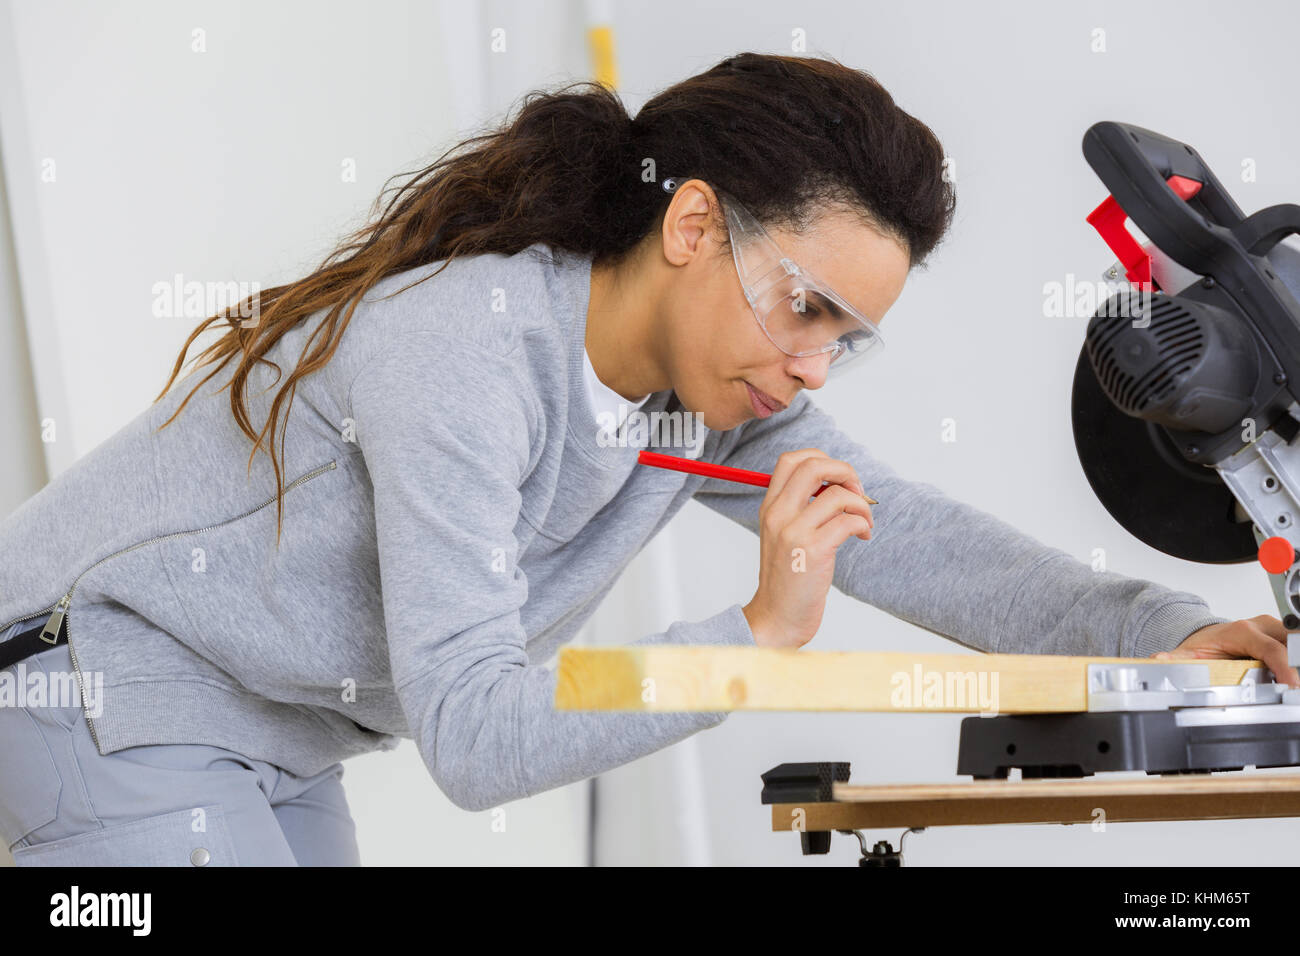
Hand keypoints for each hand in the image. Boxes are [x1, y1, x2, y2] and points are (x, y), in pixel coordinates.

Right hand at [742, 449, 872, 648]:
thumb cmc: (788, 578)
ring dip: (862, 505)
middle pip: (814, 466)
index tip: (838, 479)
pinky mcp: (813, 551)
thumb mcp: (782, 535)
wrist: (777, 617)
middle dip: (845, 472)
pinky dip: (863, 524)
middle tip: (858, 492)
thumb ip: (799, 508)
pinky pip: (848, 521)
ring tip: (865, 522)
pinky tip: (863, 536)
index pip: (791, 460)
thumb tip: (838, 482)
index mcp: (770, 507)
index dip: (822, 459)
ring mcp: (794, 532)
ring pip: (838, 495)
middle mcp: (778, 514)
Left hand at [1153, 614, 1299, 686]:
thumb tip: (1160, 661)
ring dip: (1294, 663)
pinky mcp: (1280, 635)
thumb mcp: (1188, 654)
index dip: (1286, 669)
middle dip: (1295, 664)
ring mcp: (1273, 629)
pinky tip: (1289, 678)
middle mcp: (1260, 626)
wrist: (1206, 634)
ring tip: (1290, 685)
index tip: (1292, 686)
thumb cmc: (1203, 644)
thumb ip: (1176, 660)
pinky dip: (1293, 662)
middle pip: (1290, 644)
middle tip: (1293, 688)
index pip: (1272, 650)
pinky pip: (1293, 647)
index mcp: (1241, 631)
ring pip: (1294, 643)